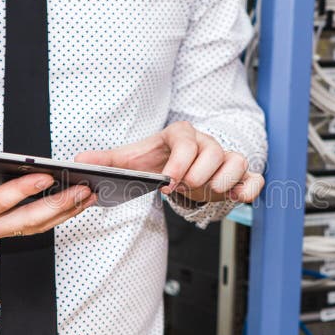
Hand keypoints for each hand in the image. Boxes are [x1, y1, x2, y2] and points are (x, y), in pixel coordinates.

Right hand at [0, 164, 96, 256]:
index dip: (22, 190)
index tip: (46, 175)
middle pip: (27, 220)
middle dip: (58, 205)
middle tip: (83, 189)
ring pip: (34, 226)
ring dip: (63, 212)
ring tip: (87, 195)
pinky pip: (30, 226)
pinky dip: (53, 216)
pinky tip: (70, 203)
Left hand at [75, 121, 263, 203]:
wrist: (181, 168)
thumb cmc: (158, 161)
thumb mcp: (132, 160)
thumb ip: (107, 161)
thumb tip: (80, 161)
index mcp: (181, 136)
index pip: (185, 139)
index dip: (179, 161)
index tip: (167, 182)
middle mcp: (207, 144)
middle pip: (213, 152)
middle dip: (198, 175)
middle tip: (184, 188)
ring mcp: (226, 158)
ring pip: (237, 162)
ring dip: (223, 182)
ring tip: (207, 192)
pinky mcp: (240, 176)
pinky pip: (255, 178)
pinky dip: (250, 189)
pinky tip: (239, 199)